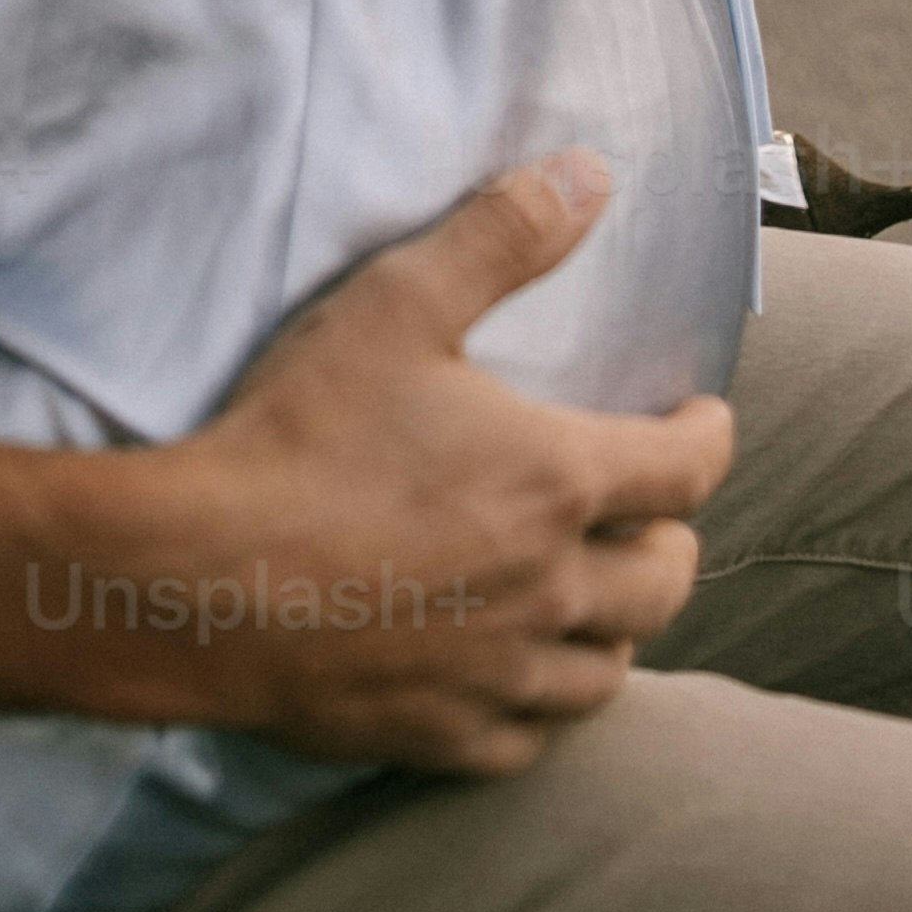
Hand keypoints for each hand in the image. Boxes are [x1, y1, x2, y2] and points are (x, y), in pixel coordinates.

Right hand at [65, 155, 726, 769]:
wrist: (202, 578)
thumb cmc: (303, 432)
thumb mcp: (400, 304)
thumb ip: (502, 235)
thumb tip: (592, 174)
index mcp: (556, 482)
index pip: (685, 470)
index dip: (709, 437)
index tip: (705, 418)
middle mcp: (551, 590)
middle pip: (665, 582)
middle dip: (674, 538)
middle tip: (653, 511)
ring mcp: (501, 675)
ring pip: (609, 671)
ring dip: (620, 628)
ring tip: (598, 595)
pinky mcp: (445, 737)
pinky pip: (534, 737)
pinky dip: (546, 702)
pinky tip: (522, 676)